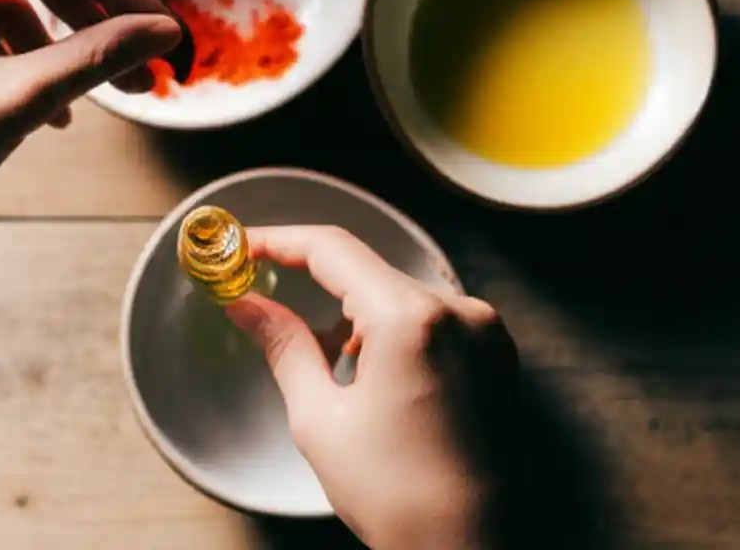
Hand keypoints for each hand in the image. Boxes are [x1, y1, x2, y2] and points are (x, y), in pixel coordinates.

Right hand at [226, 227, 523, 549]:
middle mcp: (459, 312)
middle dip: (313, 284)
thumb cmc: (398, 497)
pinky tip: (375, 381)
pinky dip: (394, 334)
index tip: (242, 247)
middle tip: (263, 300)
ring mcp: (486, 333)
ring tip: (332, 373)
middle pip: (367, 272)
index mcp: (412, 320)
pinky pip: (433, 321)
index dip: (278, 242)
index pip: (332, 250)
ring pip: (400, 297)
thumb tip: (245, 304)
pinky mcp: (498, 356)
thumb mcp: (320, 419)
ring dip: (356, 316)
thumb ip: (283, 346)